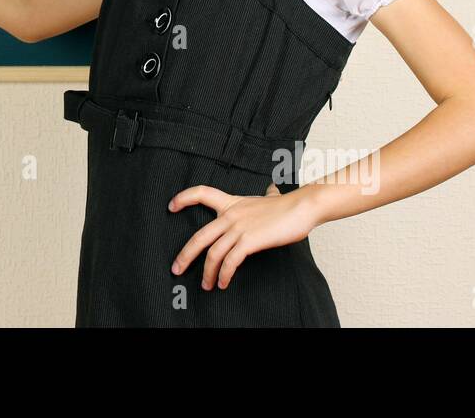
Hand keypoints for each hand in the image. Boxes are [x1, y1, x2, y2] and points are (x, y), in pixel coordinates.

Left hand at [168, 181, 314, 290]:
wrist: (303, 206)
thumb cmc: (289, 205)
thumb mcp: (271, 197)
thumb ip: (267, 195)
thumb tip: (272, 190)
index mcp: (232, 202)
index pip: (202, 193)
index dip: (184, 198)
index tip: (171, 206)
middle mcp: (231, 215)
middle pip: (199, 236)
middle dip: (184, 255)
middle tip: (176, 269)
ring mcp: (239, 228)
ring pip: (212, 253)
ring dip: (207, 273)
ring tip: (206, 285)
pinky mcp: (250, 241)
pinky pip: (230, 261)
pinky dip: (224, 274)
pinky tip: (223, 282)